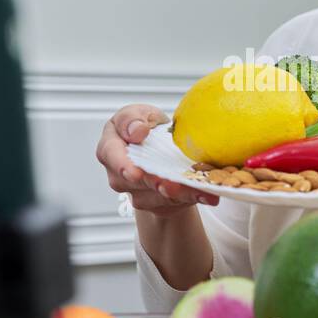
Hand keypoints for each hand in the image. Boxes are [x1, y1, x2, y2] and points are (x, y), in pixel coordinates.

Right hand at [95, 104, 218, 216]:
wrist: (161, 148)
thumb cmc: (146, 127)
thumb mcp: (140, 113)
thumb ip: (133, 118)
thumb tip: (136, 131)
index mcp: (110, 148)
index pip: (111, 156)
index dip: (123, 166)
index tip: (135, 173)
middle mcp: (119, 176)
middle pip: (136, 183)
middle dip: (156, 184)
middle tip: (172, 184)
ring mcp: (136, 193)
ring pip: (156, 197)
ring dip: (179, 194)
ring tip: (199, 190)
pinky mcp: (156, 204)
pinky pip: (173, 204)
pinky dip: (192, 198)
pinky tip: (206, 195)